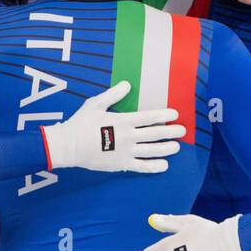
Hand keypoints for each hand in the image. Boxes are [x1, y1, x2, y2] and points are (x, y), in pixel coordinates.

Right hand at [42, 80, 184, 173]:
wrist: (68, 146)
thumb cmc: (80, 123)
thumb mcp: (95, 104)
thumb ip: (113, 95)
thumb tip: (127, 84)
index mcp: (123, 121)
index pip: (149, 117)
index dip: (164, 115)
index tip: (175, 114)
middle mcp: (128, 136)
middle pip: (155, 133)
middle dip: (171, 131)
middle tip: (182, 130)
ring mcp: (126, 152)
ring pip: (152, 150)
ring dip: (167, 148)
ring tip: (177, 147)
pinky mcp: (121, 164)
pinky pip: (141, 167)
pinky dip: (154, 166)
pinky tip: (164, 165)